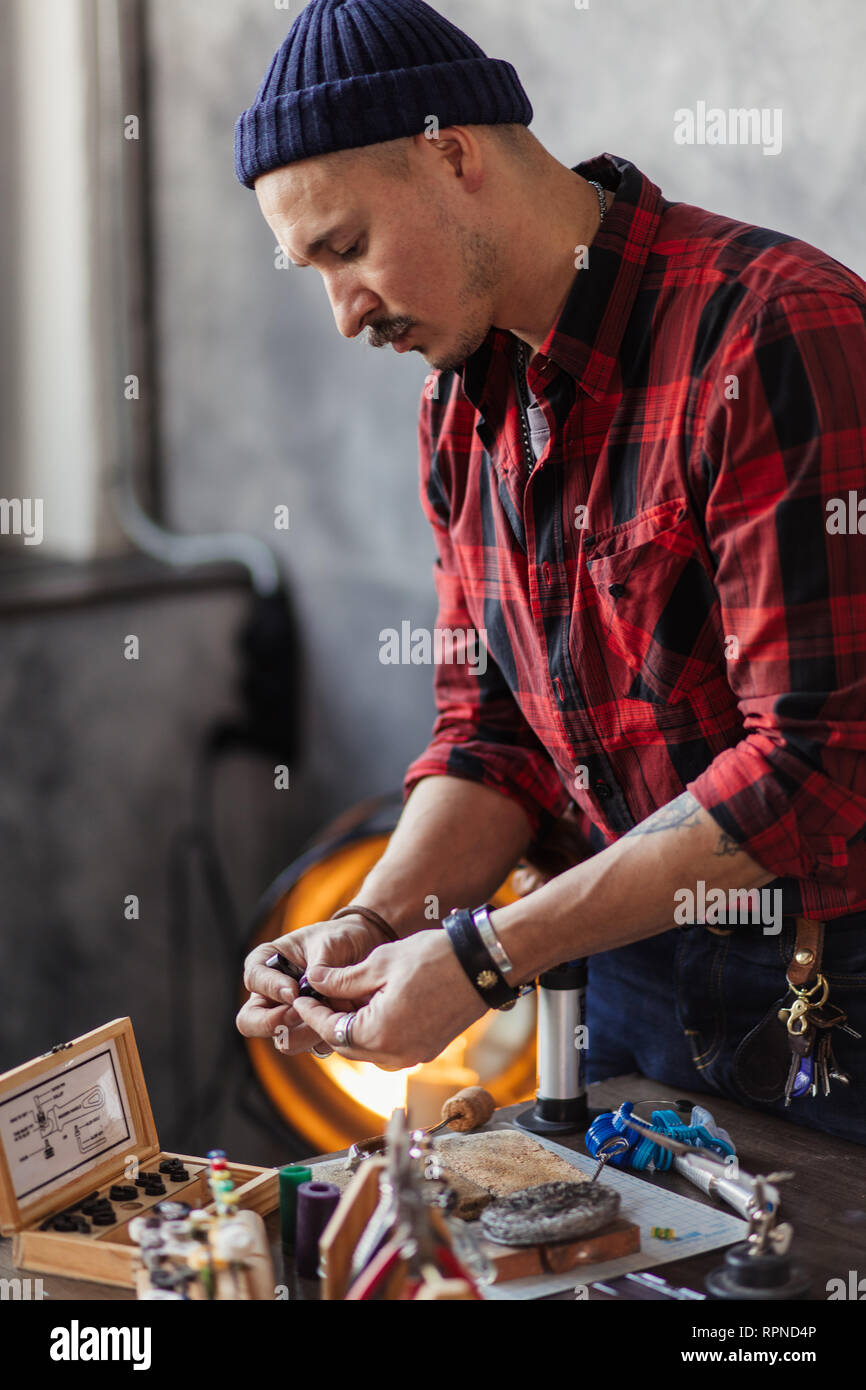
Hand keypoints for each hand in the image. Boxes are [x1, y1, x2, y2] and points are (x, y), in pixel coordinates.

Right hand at [235, 914, 384, 1054]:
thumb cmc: (340, 938)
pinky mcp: (310, 1032)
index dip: (271, 988)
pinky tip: (342, 1021)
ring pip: (282, 1041)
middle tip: (301, 1012)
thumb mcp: (330, 942)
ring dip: (306, 1033)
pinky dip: (325, 1038)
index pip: (253, 979)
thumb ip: (319, 964)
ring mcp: (289, 1017)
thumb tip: (309, 989)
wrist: (364, 950)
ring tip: (330, 1015)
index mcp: (266, 963)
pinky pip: (310, 1046)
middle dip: (274, 1022)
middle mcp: (271, 994)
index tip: (294, 991)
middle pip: (250, 1021)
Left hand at [292, 929, 487, 1069]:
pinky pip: (390, 1048)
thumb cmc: (433, 958)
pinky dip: (375, 1031)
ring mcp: (414, 1055)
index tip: (300, 997)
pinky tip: (371, 1007)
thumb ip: (343, 979)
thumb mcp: (380, 963)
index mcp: (379, 1034)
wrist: (482, 964)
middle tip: (317, 998)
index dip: (312, 1013)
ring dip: (352, 1028)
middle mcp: (395, 1054)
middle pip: (348, 1045)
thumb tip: (315, 980)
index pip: (331, 1030)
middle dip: (330, 1022)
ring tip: (343, 1000)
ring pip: (368, 1049)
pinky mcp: (427, 1049)